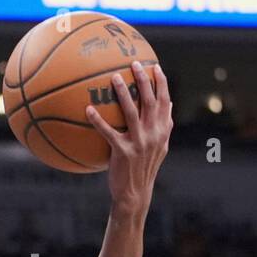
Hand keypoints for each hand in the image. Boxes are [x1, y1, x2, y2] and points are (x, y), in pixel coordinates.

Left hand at [86, 61, 171, 214]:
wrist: (135, 192)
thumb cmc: (143, 167)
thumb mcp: (160, 146)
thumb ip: (164, 125)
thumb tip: (168, 104)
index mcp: (163, 129)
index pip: (165, 101)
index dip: (161, 83)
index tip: (155, 66)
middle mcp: (154, 133)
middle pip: (150, 100)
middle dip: (143, 80)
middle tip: (134, 63)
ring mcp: (140, 142)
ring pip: (131, 111)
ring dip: (123, 93)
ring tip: (113, 78)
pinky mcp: (123, 151)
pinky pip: (108, 132)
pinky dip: (98, 120)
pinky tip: (87, 109)